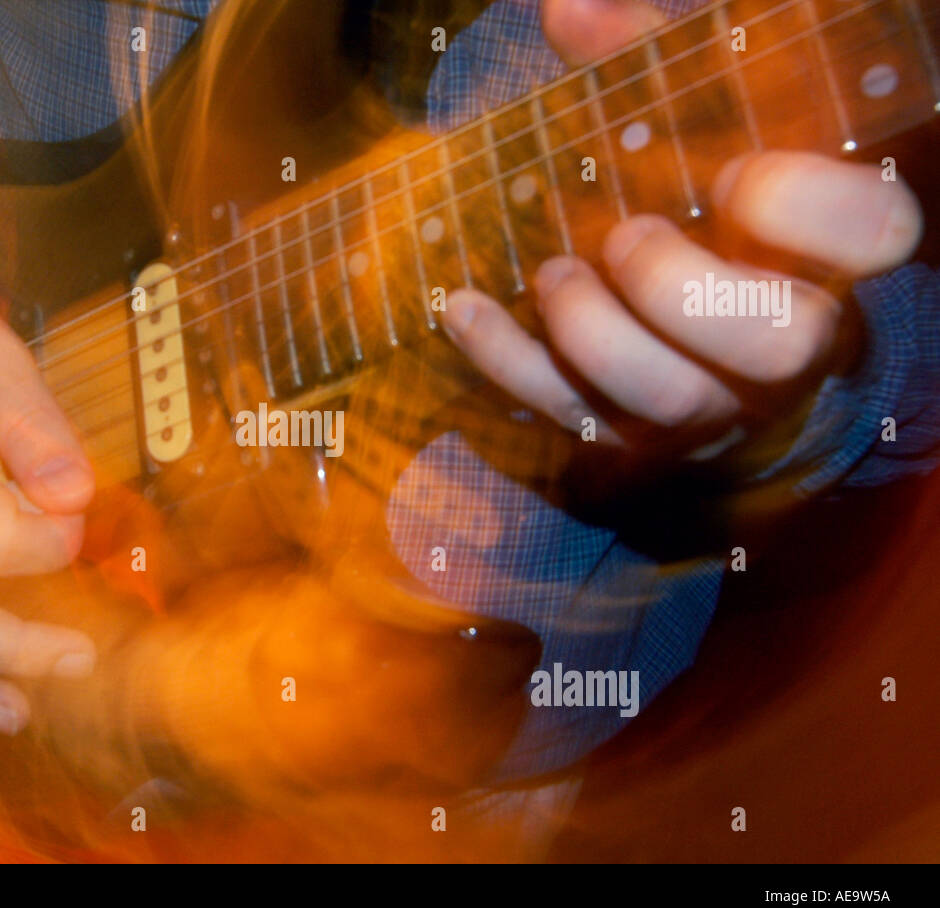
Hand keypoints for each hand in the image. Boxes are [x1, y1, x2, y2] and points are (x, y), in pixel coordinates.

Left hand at [443, 0, 922, 456]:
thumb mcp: (702, 129)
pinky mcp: (637, 437)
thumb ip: (650, 67)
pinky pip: (572, 417)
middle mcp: (788, 344)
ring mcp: (713, 404)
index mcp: (832, 254)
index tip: (733, 171)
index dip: (804, 201)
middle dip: (677, 284)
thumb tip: (568, 9)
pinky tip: (464, 306)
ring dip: (590, 331)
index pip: (872, 231)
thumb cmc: (709, 217)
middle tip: (625, 235)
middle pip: (770, 344)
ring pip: (668, 397)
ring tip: (553, 274)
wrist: (709, 343)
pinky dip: (505, 361)